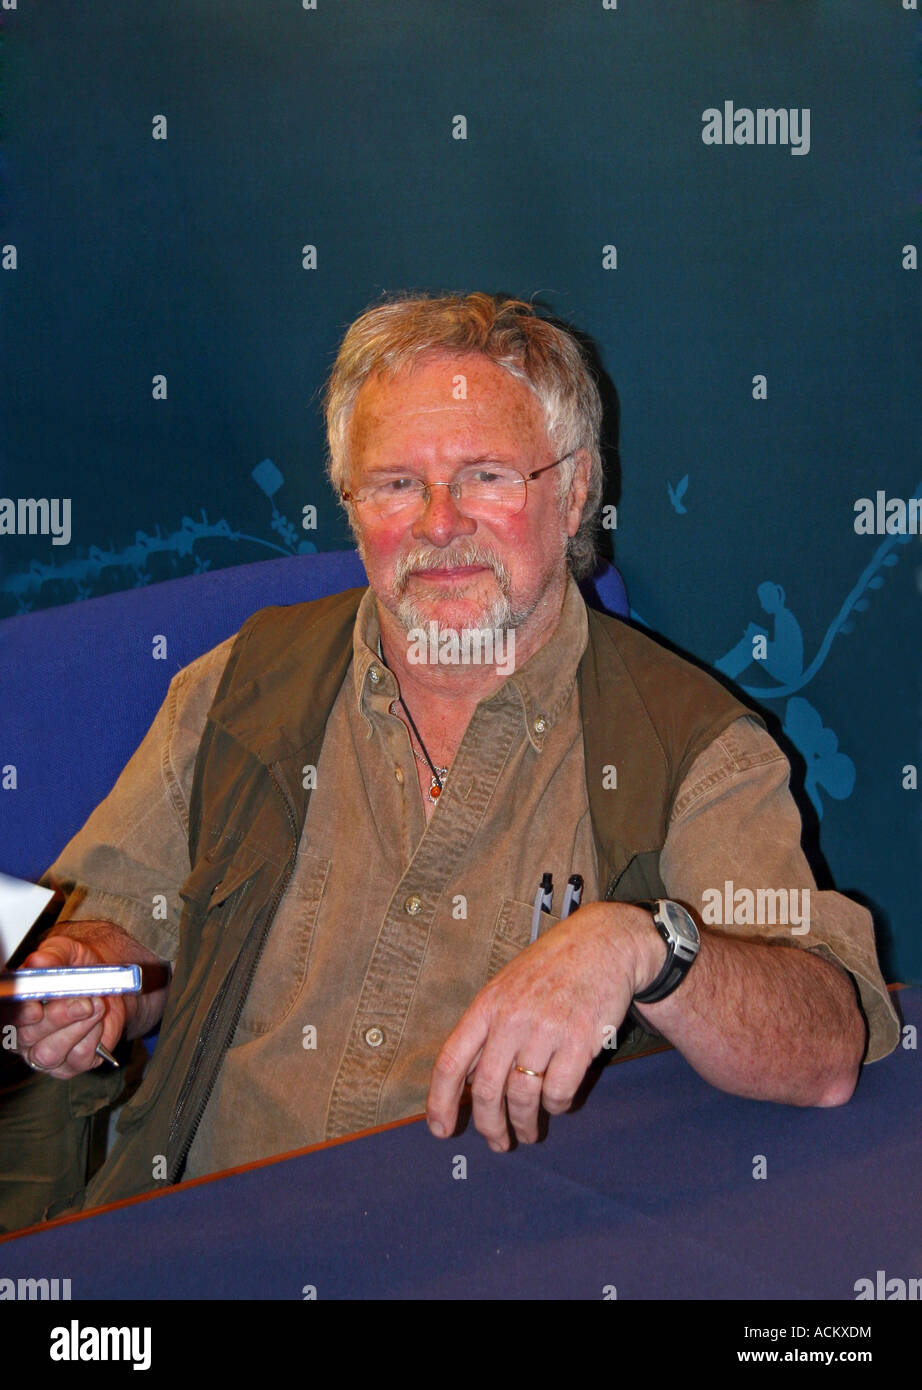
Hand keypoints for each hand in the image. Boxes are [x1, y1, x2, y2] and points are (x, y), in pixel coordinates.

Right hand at [9, 933, 129, 1079]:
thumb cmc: (78, 968)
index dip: (19, 1014)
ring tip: (95, 1006)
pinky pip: (77, 1059)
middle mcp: (24, 1034)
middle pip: (27, 1037)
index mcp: (15, 1006)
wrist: (107, 982)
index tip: (35, 1008)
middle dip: (58, 1017)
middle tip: (82, 1001)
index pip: (6, 1016)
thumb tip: (38, 961)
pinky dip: (91, 1038)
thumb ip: (52, 955)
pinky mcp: (72, 1064)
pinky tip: (98, 1021)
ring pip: (49, 1053)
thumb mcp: (67, 951)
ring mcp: (46, 1052)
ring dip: (76, 1028)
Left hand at [426, 901, 663, 1151]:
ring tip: (528, 1132)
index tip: (441, 1131)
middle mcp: (511, 1018)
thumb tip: (470, 1082)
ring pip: (523, 1097)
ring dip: (524, 1124)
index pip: (451, 1061)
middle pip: (487, 1090)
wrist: (602, 944)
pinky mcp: (579, 1041)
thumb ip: (487, 1030)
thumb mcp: (507, 987)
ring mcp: (545, 1030)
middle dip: (489, 1127)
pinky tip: (557, 1102)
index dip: (441, 1101)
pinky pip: (558, 1092)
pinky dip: (556, 1106)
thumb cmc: (550, 968)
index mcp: (486, 1005)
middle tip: (497, 1143)